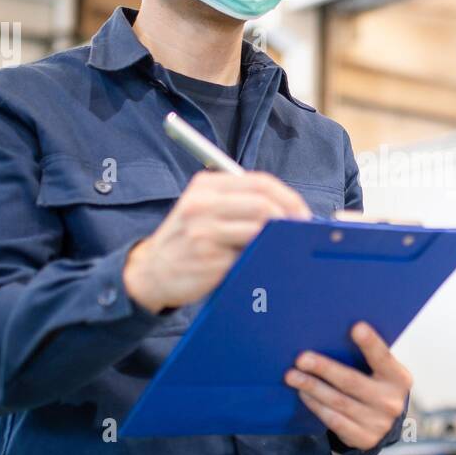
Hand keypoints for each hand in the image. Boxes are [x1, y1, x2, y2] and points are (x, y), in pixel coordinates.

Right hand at [123, 170, 309, 313]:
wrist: (151, 272)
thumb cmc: (188, 240)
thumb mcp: (204, 209)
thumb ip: (239, 203)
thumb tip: (289, 211)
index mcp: (206, 186)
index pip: (260, 182)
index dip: (289, 198)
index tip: (303, 214)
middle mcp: (203, 204)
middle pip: (264, 204)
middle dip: (291, 220)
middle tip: (302, 234)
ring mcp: (204, 232)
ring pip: (259, 230)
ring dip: (278, 241)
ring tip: (284, 248)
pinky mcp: (209, 259)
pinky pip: (248, 256)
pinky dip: (261, 260)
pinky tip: (262, 264)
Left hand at [285, 322, 410, 450]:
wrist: (386, 424)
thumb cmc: (376, 385)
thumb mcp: (382, 372)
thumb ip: (367, 358)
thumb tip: (330, 336)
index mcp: (399, 378)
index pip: (383, 358)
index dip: (371, 343)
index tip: (356, 327)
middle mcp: (391, 401)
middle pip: (352, 382)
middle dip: (324, 369)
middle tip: (301, 358)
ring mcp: (378, 423)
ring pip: (338, 402)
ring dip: (312, 387)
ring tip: (293, 376)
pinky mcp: (364, 438)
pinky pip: (334, 420)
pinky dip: (316, 405)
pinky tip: (303, 394)